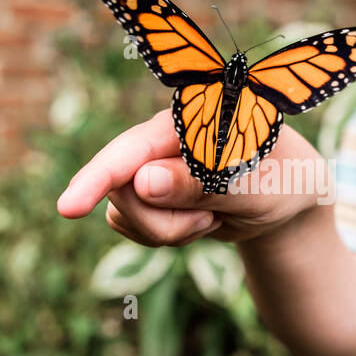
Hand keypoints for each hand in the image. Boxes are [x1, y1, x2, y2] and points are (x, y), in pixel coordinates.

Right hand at [56, 109, 324, 246]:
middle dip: (164, 222)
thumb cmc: (281, 180)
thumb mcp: (254, 188)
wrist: (286, 197)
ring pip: (122, 213)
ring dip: (168, 232)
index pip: (133, 149)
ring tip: (211, 217)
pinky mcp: (142, 191)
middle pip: (122, 192)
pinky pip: (128, 227)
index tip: (69, 209)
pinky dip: (163, 237)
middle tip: (210, 222)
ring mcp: (146, 163)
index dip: (98, 177)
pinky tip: (196, 221)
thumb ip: (200, 184)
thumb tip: (141, 181)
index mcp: (188, 119)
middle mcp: (157, 137)